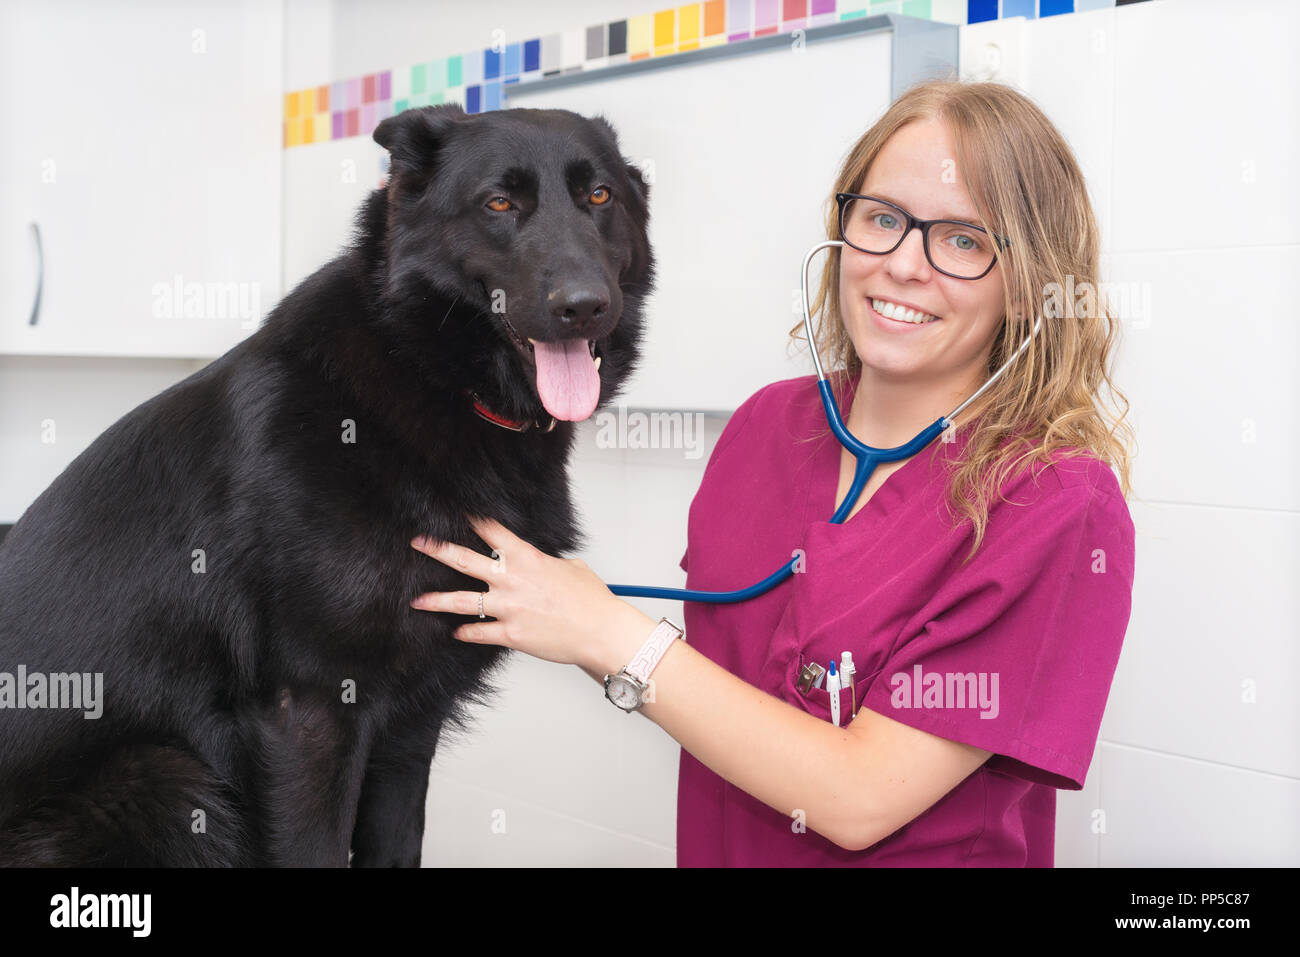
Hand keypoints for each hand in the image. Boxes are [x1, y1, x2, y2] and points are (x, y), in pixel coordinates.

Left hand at [409, 516, 654, 671]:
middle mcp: (513, 580)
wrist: (600, 632)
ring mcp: (509, 608)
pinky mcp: (511, 634)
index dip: (472, 519)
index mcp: (528, 558)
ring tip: (417, 601)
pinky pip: (478, 632)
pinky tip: (456, 632)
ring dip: (436, 600)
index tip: (455, 512)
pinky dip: (465, 632)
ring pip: (462, 601)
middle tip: (419, 543)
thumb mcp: (571, 568)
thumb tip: (539, 564)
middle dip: (437, 550)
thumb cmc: (591, 602)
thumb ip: (547, 563)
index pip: (492, 530)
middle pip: (464, 560)